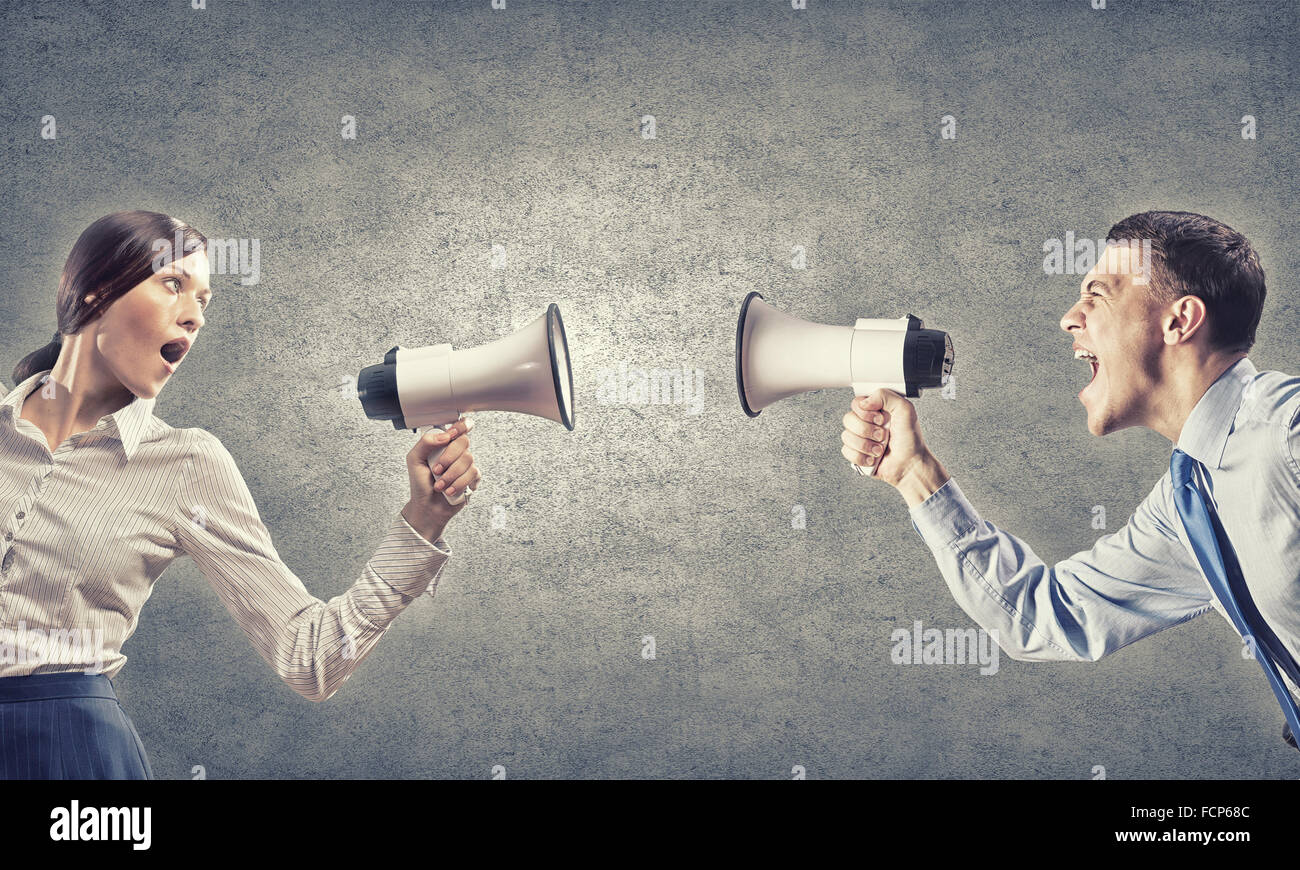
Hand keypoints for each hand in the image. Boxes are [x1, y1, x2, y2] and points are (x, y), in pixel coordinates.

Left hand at [401, 417, 481, 542]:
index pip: (460, 426)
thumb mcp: (414, 459)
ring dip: (450, 475)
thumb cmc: (420, 483)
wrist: (427, 507)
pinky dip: (458, 484)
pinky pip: (472, 474)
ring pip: (468, 460)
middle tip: (436, 470)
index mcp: (444, 443)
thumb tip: (445, 436)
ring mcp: (467, 465)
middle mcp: (457, 452)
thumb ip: (426, 442)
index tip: (451, 434)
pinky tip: (449, 490)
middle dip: (448, 458)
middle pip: (464, 442)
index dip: (461, 426)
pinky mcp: (473, 478)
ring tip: (439, 485)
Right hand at [841, 388, 949, 505]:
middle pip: (848, 419)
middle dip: (867, 430)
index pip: (856, 403)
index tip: (880, 419)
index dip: (865, 412)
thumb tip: (865, 401)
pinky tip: (873, 457)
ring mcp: (860, 438)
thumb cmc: (910, 440)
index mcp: (876, 410)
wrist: (910, 465)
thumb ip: (886, 396)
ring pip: (846, 436)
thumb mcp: (905, 410)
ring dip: (866, 445)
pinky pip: (846, 451)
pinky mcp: (857, 453)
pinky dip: (861, 456)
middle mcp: (867, 423)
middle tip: (882, 435)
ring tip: (879, 448)